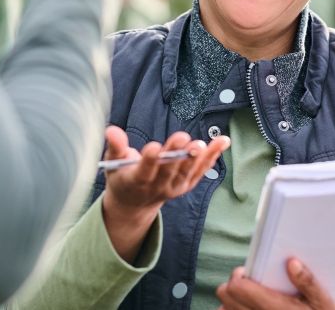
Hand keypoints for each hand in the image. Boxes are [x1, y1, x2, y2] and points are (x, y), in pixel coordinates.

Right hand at [101, 126, 229, 262]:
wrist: (135, 204)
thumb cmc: (122, 177)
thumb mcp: (113, 163)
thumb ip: (115, 147)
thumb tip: (111, 130)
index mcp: (136, 182)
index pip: (144, 172)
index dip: (149, 161)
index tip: (153, 147)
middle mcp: (157, 187)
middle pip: (168, 170)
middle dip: (175, 154)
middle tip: (183, 138)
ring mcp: (174, 188)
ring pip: (187, 172)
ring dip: (196, 157)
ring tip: (203, 143)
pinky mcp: (186, 185)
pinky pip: (201, 170)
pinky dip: (212, 156)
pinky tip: (223, 141)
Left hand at [216, 260, 334, 309]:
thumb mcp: (323, 302)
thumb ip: (308, 283)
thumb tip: (292, 263)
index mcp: (275, 308)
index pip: (237, 288)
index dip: (239, 275)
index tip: (250, 272)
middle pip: (225, 296)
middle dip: (234, 285)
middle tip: (252, 283)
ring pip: (224, 309)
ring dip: (232, 301)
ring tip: (251, 298)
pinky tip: (251, 308)